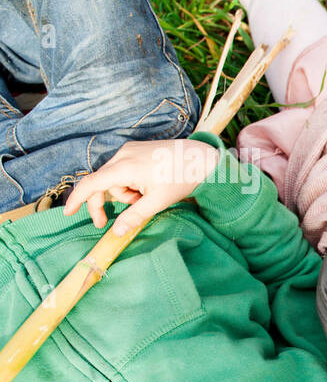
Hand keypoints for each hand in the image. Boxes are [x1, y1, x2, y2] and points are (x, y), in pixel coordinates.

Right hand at [64, 139, 218, 234]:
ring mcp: (129, 150)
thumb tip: (115, 232)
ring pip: (114, 178)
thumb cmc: (182, 179)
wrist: (202, 158)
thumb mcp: (158, 202)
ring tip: (146, 197)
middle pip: (101, 183)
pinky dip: (130, 183)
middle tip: (104, 223)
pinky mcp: (136, 149)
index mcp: (125, 168)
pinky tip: (147, 186)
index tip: (68, 212)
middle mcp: (122, 155)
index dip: (77, 199)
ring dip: (123, 193)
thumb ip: (134, 217)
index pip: (91, 184)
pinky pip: (123, 170)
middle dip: (104, 203)